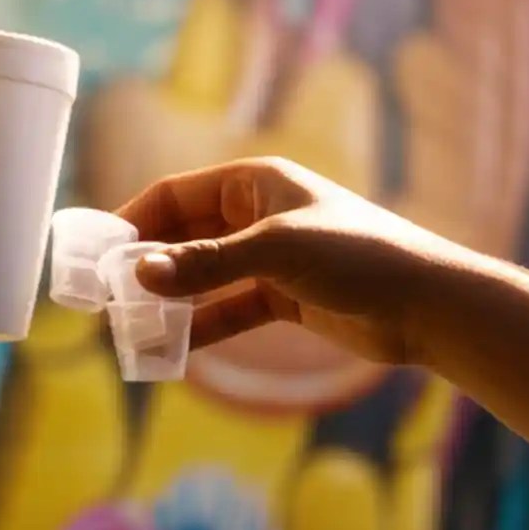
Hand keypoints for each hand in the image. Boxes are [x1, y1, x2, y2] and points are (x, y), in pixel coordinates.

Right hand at [117, 157, 487, 364]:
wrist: (431, 304)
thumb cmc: (358, 256)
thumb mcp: (276, 252)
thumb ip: (206, 264)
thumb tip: (139, 273)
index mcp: (254, 181)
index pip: (175, 194)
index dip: (133, 220)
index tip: (97, 253)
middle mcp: (258, 213)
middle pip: (184, 234)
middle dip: (146, 264)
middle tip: (105, 296)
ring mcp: (271, 257)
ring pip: (203, 274)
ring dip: (169, 298)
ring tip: (129, 325)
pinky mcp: (286, 296)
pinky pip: (229, 308)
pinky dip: (202, 324)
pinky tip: (174, 348)